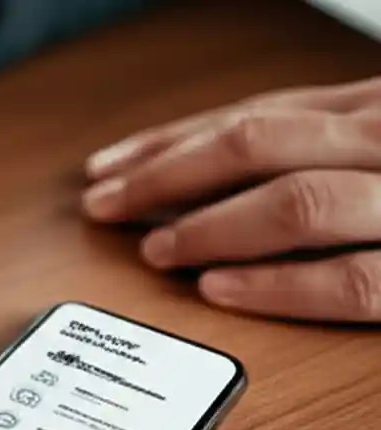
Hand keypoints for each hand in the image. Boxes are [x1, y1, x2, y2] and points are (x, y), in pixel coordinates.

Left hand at [82, 76, 380, 321]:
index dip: (168, 145)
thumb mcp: (372, 148)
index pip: (253, 118)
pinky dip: (277, 285)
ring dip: (210, 228)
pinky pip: (348, 279)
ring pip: (297, 204)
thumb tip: (195, 180)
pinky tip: (217, 289)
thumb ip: (308, 150)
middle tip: (105, 206)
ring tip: (155, 250)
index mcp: (370, 112)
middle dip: (166, 178)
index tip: (105, 169)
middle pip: (256, 146)